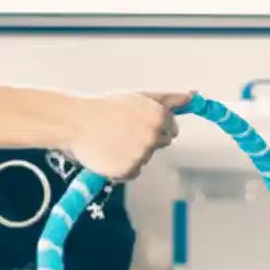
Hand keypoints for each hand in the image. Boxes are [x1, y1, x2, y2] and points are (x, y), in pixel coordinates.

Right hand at [64, 91, 194, 179]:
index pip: (172, 128)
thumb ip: (169, 99)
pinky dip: (124, 167)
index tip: (139, 122)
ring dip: (133, 153)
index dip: (156, 125)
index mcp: (159, 116)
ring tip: (112, 141)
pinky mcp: (129, 170)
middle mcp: (154, 136)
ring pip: (146, 158)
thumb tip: (193, 97)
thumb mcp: (139, 98)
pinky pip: (134, 172)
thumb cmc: (106, 108)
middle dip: (147, 138)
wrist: (75, 123)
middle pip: (161, 143)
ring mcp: (142, 155)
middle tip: (123, 131)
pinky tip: (110, 154)